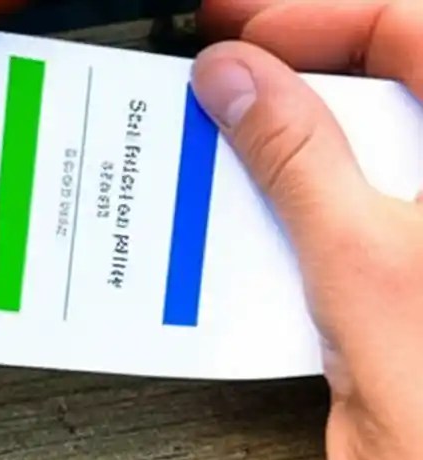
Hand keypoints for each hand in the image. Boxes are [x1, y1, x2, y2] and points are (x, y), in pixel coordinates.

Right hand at [189, 0, 422, 459]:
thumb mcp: (363, 253)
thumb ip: (297, 155)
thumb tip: (239, 81)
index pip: (413, 36)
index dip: (324, 21)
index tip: (245, 30)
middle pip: (377, 88)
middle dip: (289, 76)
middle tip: (216, 74)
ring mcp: (421, 233)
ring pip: (343, 152)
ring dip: (272, 147)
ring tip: (212, 137)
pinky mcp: (384, 278)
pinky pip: (322, 215)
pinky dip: (272, 208)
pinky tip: (234, 208)